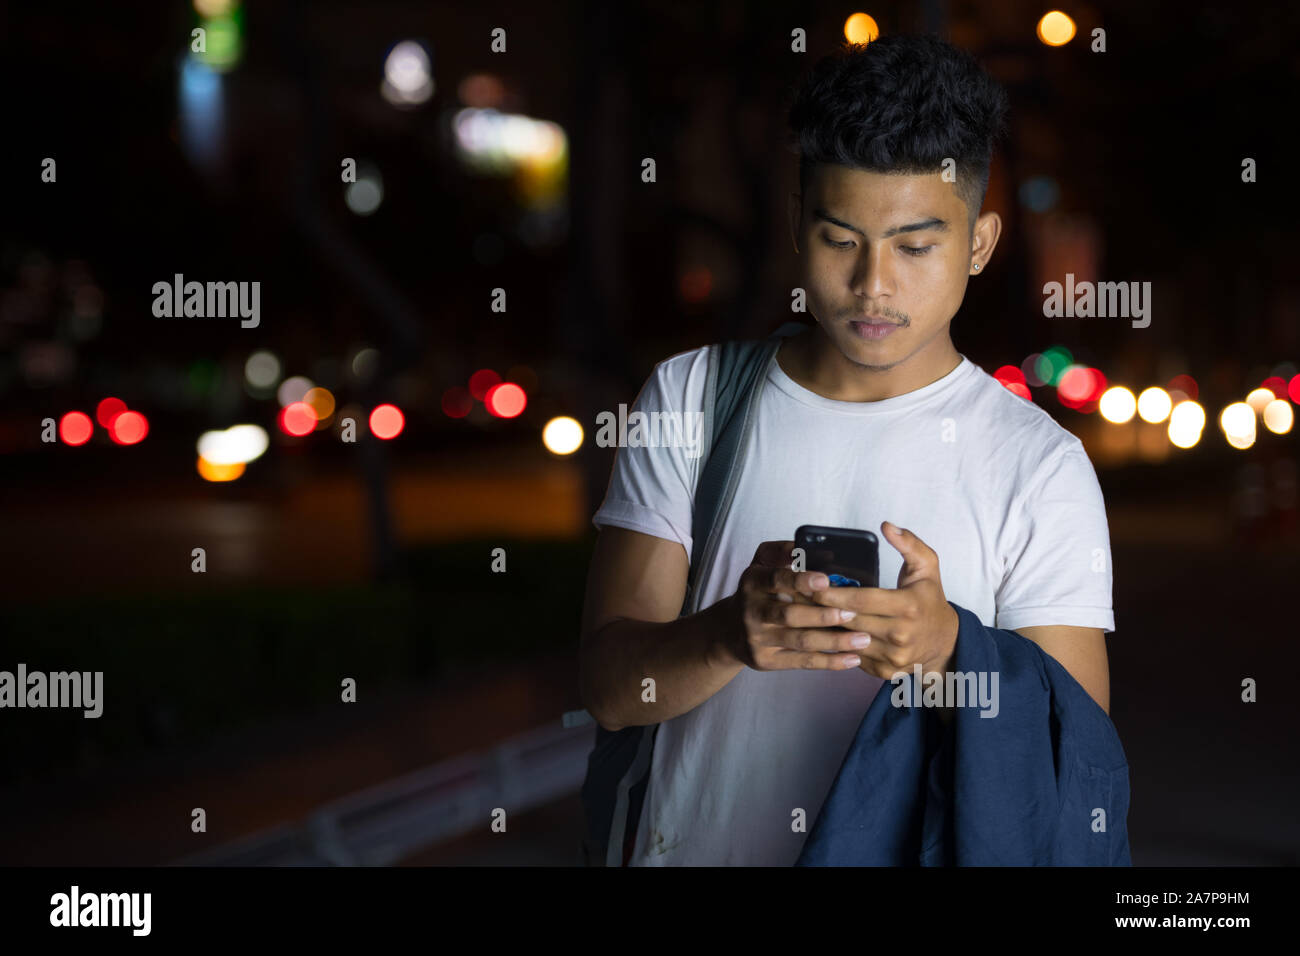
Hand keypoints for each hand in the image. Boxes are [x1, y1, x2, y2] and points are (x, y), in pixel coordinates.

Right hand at [718, 540, 871, 671]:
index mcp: (752, 582)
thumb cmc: (757, 592)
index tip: (826, 580)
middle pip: (789, 615)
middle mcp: (752, 611)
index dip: (800, 581)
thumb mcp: (761, 565)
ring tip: (863, 638)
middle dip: (822, 615)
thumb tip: (809, 544)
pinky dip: (829, 662)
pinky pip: (802, 662)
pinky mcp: (766, 661)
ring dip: (834, 641)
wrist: (729, 631)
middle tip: (852, 613)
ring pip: (800, 641)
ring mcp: (758, 639)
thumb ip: (782, 552)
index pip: (775, 580)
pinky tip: (852, 658)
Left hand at [808, 521, 958, 680]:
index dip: (834, 593)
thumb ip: (909, 544)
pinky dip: (834, 646)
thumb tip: (887, 526)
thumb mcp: (927, 567)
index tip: (811, 585)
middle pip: (850, 621)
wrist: (945, 643)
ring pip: (847, 642)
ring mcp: (893, 656)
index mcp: (909, 606)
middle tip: (795, 597)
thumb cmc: (930, 599)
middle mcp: (901, 635)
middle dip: (819, 609)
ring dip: (821, 629)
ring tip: (798, 614)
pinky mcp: (885, 671)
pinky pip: (852, 657)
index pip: (862, 600)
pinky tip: (816, 633)